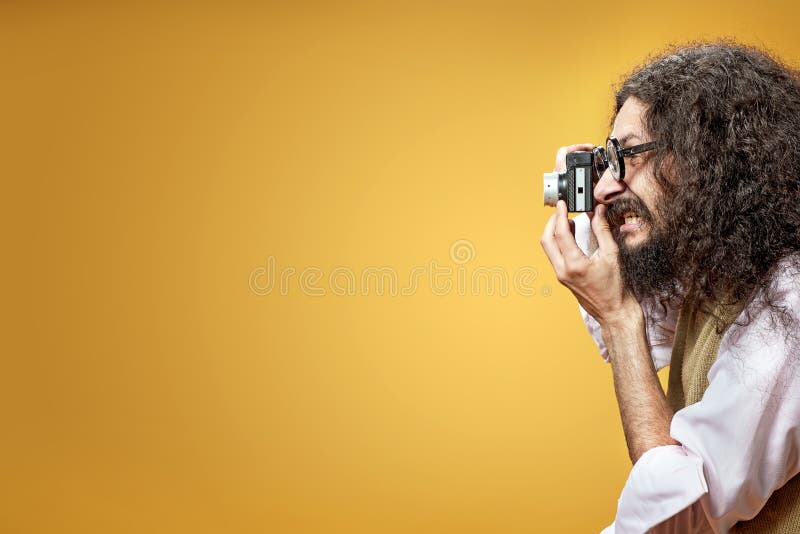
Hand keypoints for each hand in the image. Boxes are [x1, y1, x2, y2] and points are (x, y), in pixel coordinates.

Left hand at [540, 199, 639, 327]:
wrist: (614, 311)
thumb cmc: (616, 288)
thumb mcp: (612, 255)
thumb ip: (602, 231)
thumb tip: (598, 212)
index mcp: (574, 265)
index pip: (560, 233)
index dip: (560, 215)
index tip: (562, 204)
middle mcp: (562, 271)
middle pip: (546, 240)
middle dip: (551, 222)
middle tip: (561, 211)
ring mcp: (560, 275)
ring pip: (548, 249)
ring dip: (554, 233)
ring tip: (568, 221)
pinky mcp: (562, 278)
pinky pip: (555, 256)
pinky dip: (559, 243)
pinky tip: (571, 236)